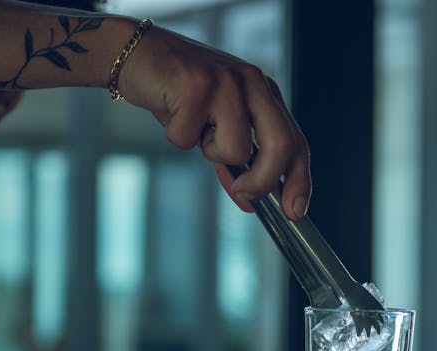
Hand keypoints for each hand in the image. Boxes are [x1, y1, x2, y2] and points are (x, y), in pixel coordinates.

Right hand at [118, 25, 310, 218]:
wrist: (136, 53)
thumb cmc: (177, 92)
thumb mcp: (213, 126)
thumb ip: (235, 161)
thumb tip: (249, 202)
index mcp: (264, 93)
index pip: (296, 141)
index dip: (300, 178)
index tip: (296, 210)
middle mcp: (253, 83)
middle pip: (281, 145)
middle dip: (265, 181)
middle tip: (245, 196)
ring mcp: (228, 82)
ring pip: (236, 149)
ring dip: (207, 150)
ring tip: (190, 124)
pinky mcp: (197, 86)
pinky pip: (191, 140)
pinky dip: (176, 135)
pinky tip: (170, 110)